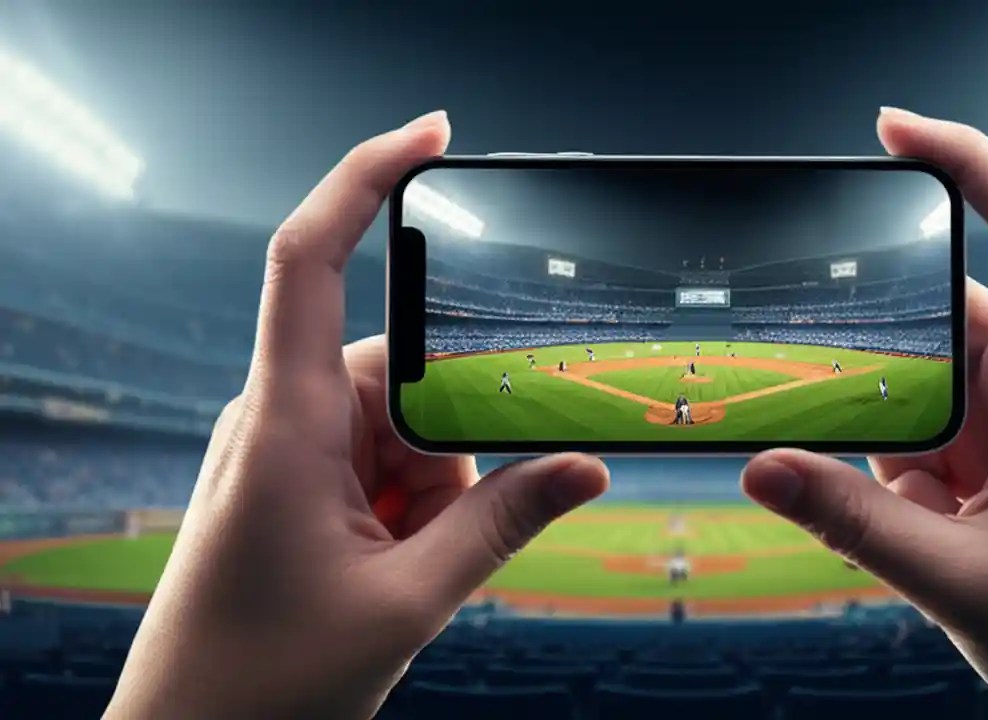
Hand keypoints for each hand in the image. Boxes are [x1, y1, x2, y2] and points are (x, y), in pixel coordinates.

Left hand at [105, 111, 608, 719]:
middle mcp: (282, 418)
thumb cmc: (265, 683)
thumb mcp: (406, 604)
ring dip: (433, 490)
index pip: (311, 259)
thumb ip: (503, 524)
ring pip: (400, 425)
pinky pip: (383, 462)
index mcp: (287, 423)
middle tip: (455, 519)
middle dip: (452, 438)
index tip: (434, 135)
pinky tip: (401, 568)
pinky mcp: (298, 484)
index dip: (365, 178)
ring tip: (412, 570)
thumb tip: (587, 465)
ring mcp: (288, 452)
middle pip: (399, 368)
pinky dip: (414, 507)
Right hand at [742, 108, 987, 718]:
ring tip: (837, 444)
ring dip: (879, 412)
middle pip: (950, 306)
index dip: (970, 162)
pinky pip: (925, 435)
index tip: (894, 132)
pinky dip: (888, 460)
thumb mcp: (958, 581)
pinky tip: (874, 501)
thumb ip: (852, 521)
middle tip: (799, 336)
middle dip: (877, 324)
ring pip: (926, 379)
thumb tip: (759, 464)